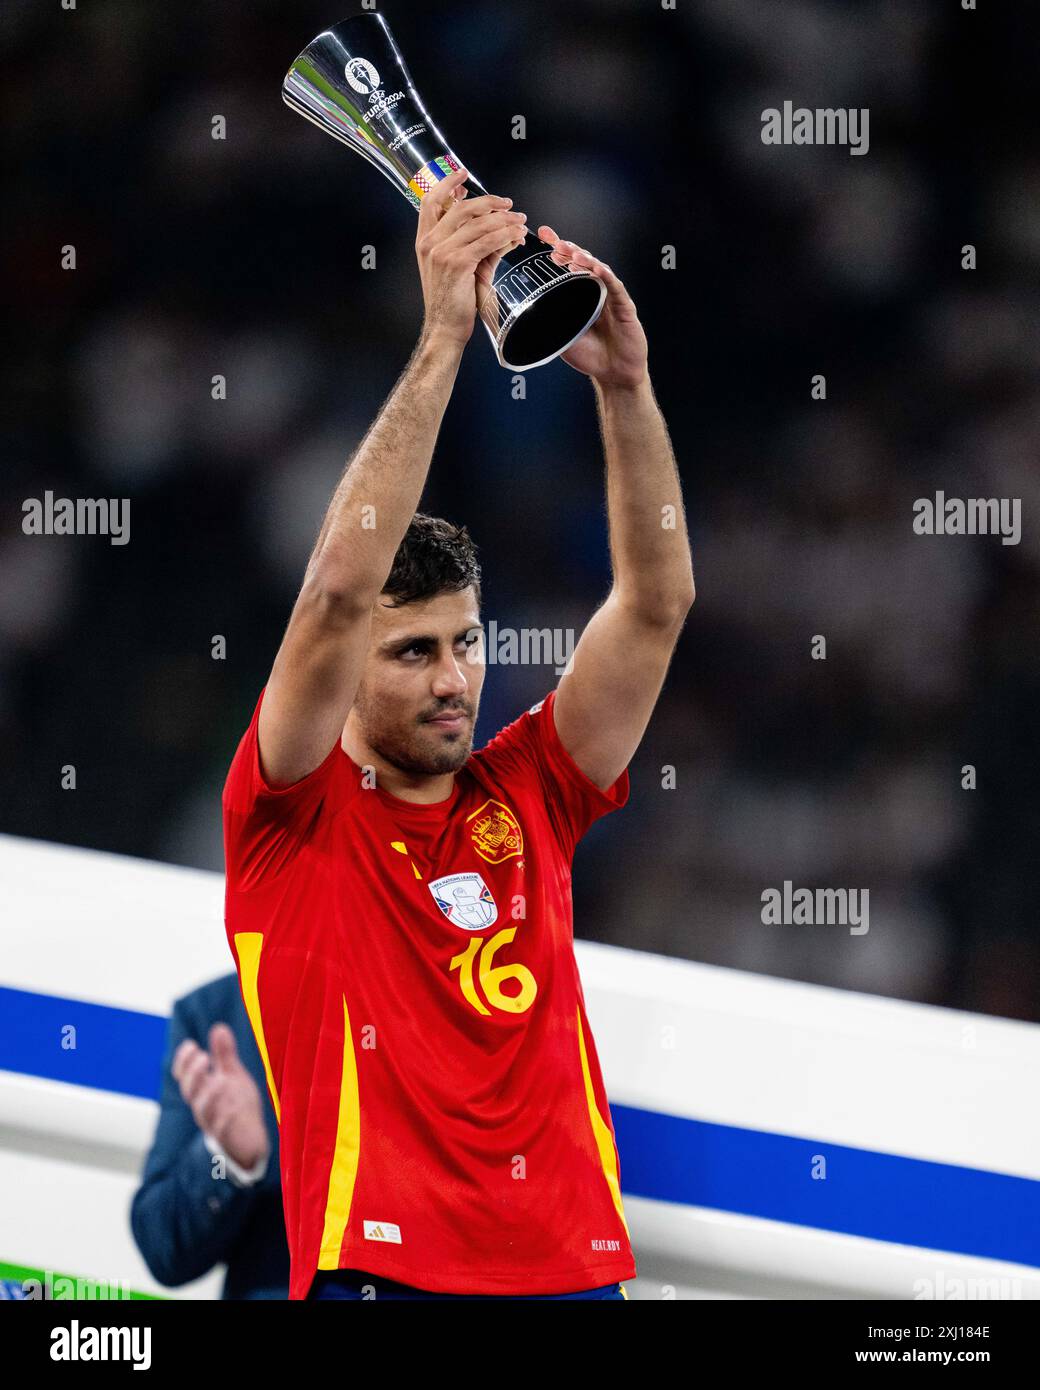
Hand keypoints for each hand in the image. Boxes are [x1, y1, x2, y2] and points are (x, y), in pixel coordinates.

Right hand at [173, 1023, 268, 1171]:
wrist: (250, 1139)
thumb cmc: (237, 1104)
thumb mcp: (232, 1075)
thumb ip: (224, 1055)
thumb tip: (218, 1027)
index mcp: (203, 1090)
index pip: (185, 1075)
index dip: (183, 1061)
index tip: (190, 1045)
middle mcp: (204, 1106)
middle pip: (190, 1091)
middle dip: (194, 1074)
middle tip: (204, 1057)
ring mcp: (214, 1122)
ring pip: (203, 1110)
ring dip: (209, 1095)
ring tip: (219, 1081)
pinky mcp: (227, 1137)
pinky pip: (222, 1130)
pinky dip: (226, 1119)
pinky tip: (233, 1109)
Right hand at [416, 166, 528, 348]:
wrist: (444, 327)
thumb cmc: (451, 301)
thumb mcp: (457, 266)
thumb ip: (473, 243)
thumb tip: (500, 228)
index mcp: (424, 241)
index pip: (431, 202)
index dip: (447, 184)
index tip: (463, 174)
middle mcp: (430, 243)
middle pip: (462, 208)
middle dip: (489, 202)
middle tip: (508, 204)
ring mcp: (442, 252)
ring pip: (478, 223)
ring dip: (503, 219)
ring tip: (519, 221)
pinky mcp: (458, 263)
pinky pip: (487, 240)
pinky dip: (505, 235)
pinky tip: (516, 235)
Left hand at [539, 226, 648, 387]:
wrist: (614, 374)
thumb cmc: (590, 355)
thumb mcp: (560, 336)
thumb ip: (547, 322)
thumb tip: (519, 313)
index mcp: (578, 295)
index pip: (566, 267)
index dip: (556, 249)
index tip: (542, 235)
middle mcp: (594, 290)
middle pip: (581, 262)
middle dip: (567, 249)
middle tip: (553, 241)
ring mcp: (610, 296)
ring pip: (597, 270)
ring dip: (584, 259)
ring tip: (570, 252)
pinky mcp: (624, 305)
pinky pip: (614, 286)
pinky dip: (605, 275)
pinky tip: (596, 267)